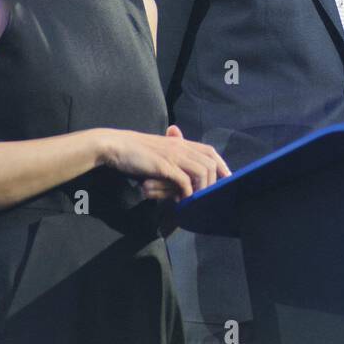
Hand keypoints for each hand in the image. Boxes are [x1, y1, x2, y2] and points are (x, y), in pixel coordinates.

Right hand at [101, 125, 230, 199]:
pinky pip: (184, 180)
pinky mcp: (164, 166)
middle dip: (215, 180)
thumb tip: (183, 176)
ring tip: (198, 200)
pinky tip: (183, 201)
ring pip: (201, 171)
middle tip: (213, 195)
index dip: (221, 165)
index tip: (227, 179)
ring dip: (202, 188)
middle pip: (210, 162)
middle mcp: (180, 146)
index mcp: (180, 142)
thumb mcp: (159, 150)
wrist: (116, 145)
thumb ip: (173, 158)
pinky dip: (187, 193)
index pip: (209, 151)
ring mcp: (173, 155)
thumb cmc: (135, 150)